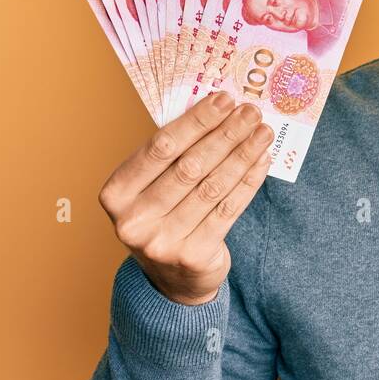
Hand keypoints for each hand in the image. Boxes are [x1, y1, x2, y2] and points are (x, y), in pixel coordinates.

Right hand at [98, 92, 275, 304]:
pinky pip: (229, 209)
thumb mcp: (152, 188)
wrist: (172, 280)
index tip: (224, 99)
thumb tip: (218, 110)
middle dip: (225, 134)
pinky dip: (249, 181)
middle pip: (190, 166)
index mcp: (116, 194)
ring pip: (213, 187)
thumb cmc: (164, 216)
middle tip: (250, 112)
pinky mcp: (194, 256)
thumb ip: (173, 155)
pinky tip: (261, 160)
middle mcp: (134, 220)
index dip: (196, 122)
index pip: (160, 147)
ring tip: (263, 132)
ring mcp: (163, 242)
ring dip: (242, 154)